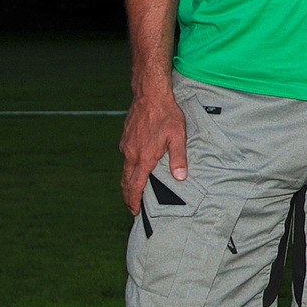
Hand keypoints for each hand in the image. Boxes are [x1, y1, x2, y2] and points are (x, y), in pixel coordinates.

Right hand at [119, 87, 187, 212]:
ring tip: (136, 191)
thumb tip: (180, 177)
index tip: (135, 211)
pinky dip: (130, 168)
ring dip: (129, 183)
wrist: (150, 95)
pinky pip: (126, 158)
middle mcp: (131, 153)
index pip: (134, 186)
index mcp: (143, 157)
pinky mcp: (125, 138)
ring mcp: (126, 145)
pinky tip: (138, 168)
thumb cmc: (166, 114)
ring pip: (125, 170)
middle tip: (133, 207)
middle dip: (129, 196)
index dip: (133, 200)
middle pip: (126, 181)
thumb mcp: (178, 136)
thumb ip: (179, 158)